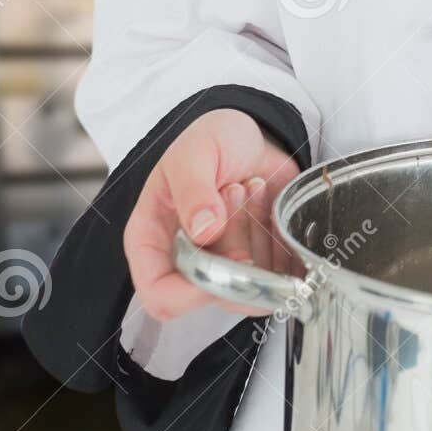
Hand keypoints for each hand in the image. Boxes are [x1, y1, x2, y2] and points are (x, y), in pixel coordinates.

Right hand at [123, 108, 300, 319]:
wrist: (253, 136)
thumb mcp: (193, 154)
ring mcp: (224, 264)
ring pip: (249, 285)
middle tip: (235, 192)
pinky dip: (279, 238)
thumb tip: (204, 232)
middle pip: (214, 291)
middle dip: (236, 245)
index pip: (161, 295)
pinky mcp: (260, 262)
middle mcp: (186, 261)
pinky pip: (278, 273)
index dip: (191, 292)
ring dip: (257, 234)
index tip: (226, 262)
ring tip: (249, 187)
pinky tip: (266, 200)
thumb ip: (194, 192)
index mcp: (152, 240)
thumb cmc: (213, 141)